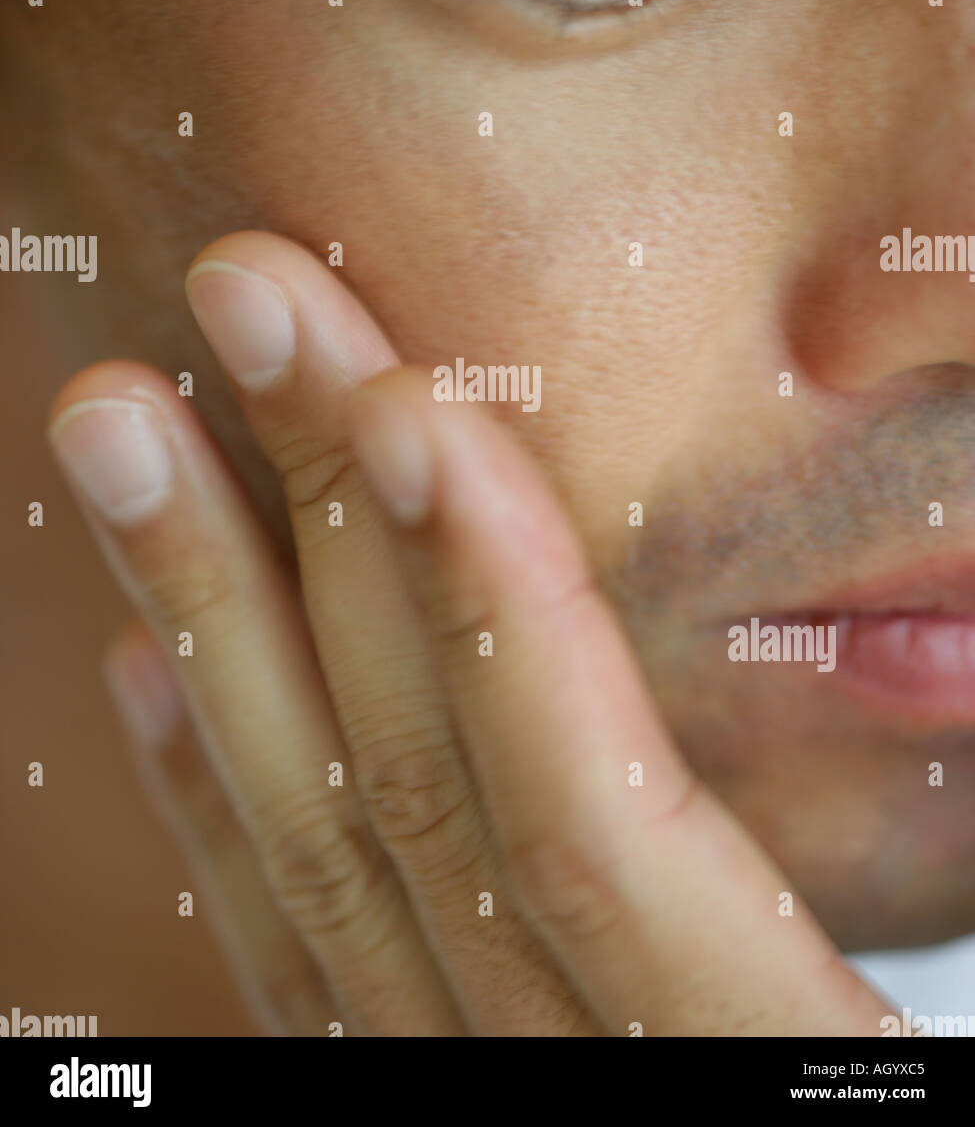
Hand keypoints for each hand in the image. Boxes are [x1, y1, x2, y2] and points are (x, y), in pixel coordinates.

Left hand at [48, 230, 890, 1035]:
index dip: (495, 607)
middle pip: (417, 802)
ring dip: (214, 626)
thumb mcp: (921, 982)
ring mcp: (481, 1105)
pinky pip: (298, 970)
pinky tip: (154, 668)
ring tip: (122, 432)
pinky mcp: (428, 1098)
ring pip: (325, 863)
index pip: (582, 831)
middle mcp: (569, 1106)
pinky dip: (219, 809)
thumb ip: (867, 849)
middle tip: (232, 308)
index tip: (407, 404)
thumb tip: (926, 640)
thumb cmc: (915, 1040)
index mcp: (738, 1081)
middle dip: (309, 533)